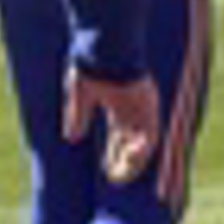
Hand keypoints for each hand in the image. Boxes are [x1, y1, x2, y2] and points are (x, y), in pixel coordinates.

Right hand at [64, 70, 160, 185]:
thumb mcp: (80, 94)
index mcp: (117, 104)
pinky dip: (143, 150)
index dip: (113, 155)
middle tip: (114, 177)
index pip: (119, 137)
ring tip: (120, 174)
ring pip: (144, 144)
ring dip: (135, 161)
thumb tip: (71, 137)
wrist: (105, 46)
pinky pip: (152, 135)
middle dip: (125, 163)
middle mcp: (133, 109)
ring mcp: (143, 108)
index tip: (105, 169)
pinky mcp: (150, 106)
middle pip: (133, 144)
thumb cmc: (92, 63)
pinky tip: (131, 157)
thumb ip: (77, 115)